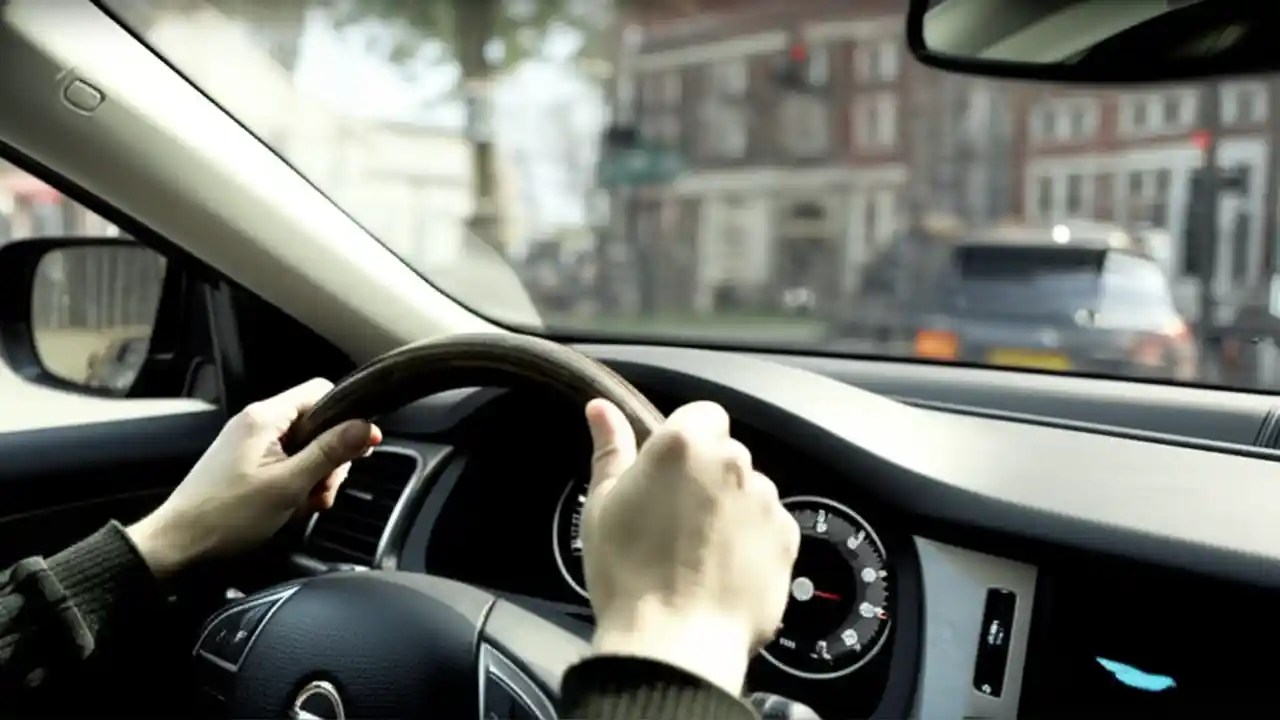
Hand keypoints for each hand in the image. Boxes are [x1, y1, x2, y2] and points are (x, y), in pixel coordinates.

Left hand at [127, 378, 380, 576]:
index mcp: (265, 417)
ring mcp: (252, 444)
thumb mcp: (289, 485)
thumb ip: (330, 453)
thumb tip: (368, 427)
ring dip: (315, 477)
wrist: (178, 544)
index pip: (321, 392)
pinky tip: (293, 507)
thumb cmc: (227, 515)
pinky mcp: (248, 464)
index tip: (360, 448)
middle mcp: (258, 423)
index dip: (347, 418)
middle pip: (317, 425)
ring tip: (306, 504)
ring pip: (305, 448)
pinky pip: (287, 464)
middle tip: (324, 490)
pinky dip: (297, 484)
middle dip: (330, 459)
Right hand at [580, 399, 799, 695]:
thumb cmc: (628, 573)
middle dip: (706, 477)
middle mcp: (733, 463)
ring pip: (749, 491)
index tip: (667, 472)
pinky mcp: (788, 539)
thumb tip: (601, 410)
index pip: (702, 414)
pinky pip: (770, 526)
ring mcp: (766, 501)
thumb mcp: (602, 505)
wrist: (675, 643)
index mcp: (685, 443)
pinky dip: (752, 541)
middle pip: (726, 454)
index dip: (686, 440)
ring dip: (730, 508)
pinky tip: (721, 570)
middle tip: (673, 518)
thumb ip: (610, 449)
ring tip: (697, 553)